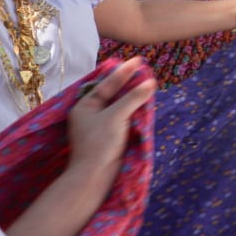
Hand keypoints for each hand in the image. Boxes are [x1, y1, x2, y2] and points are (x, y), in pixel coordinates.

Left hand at [67, 58, 155, 185]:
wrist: (94, 175)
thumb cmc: (100, 143)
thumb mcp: (117, 116)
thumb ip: (133, 98)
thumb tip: (150, 82)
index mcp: (84, 107)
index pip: (106, 84)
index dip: (123, 72)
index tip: (138, 60)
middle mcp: (89, 114)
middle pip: (111, 93)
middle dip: (127, 82)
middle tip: (143, 70)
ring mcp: (98, 126)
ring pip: (117, 105)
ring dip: (131, 96)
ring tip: (145, 84)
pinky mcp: (108, 136)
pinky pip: (121, 116)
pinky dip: (131, 109)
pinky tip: (142, 104)